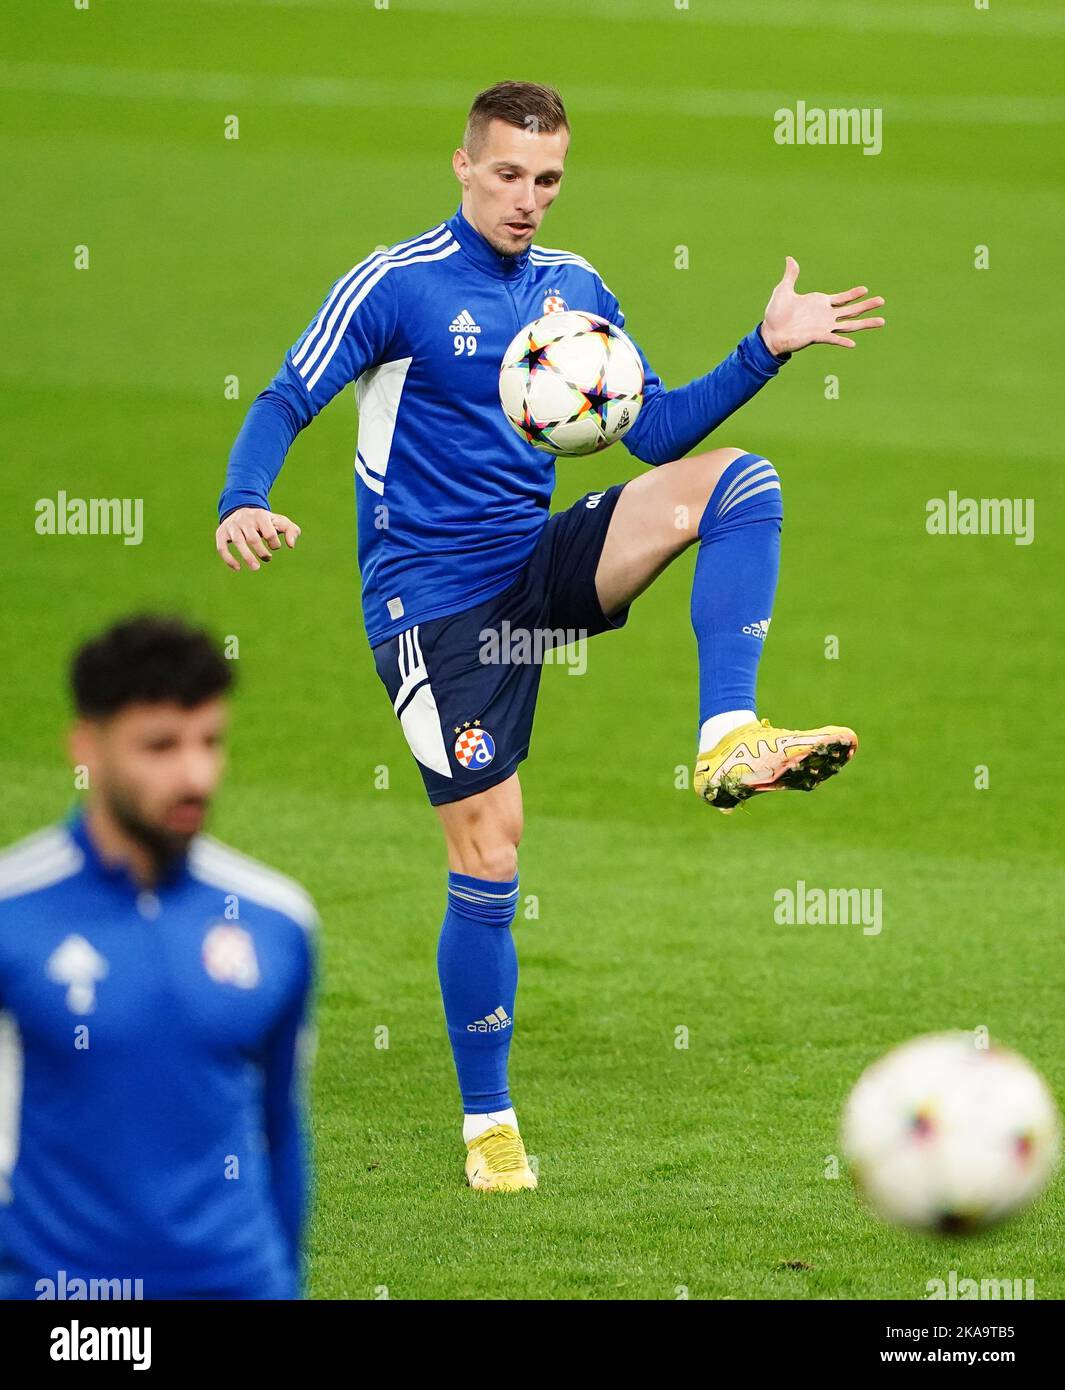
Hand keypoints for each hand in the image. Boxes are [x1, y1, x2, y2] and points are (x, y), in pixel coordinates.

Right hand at [215, 507, 300, 571]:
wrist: (241, 510)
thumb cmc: (265, 521)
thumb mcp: (280, 521)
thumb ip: (292, 530)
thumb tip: (291, 545)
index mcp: (260, 515)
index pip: (269, 533)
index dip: (274, 544)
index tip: (274, 546)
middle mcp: (245, 519)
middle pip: (253, 539)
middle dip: (262, 552)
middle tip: (268, 558)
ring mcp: (232, 526)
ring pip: (238, 542)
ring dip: (247, 557)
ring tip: (256, 568)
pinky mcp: (221, 533)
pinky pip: (222, 547)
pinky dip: (228, 559)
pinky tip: (237, 568)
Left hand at [761, 256, 884, 354]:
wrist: (769, 333)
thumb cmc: (776, 314)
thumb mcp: (783, 290)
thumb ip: (791, 275)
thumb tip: (790, 258)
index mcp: (820, 303)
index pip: (842, 298)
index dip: (854, 294)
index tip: (866, 289)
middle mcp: (825, 315)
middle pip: (851, 310)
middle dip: (867, 306)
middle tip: (883, 301)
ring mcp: (823, 327)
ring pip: (849, 325)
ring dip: (865, 323)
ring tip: (881, 321)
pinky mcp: (817, 337)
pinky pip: (833, 338)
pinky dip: (842, 341)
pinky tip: (853, 343)